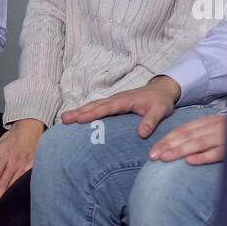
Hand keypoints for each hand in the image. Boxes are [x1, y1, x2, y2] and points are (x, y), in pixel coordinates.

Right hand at [0, 119, 43, 212]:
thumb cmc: (34, 142)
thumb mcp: (38, 157)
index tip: (6, 207)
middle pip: (5, 182)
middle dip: (0, 196)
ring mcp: (5, 154)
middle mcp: (14, 161)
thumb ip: (33, 170)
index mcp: (25, 165)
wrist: (29, 124)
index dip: (10, 196)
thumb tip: (36, 184)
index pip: (15, 184)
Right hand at [60, 76, 181, 137]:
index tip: (79, 119)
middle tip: (64, 119)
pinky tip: (77, 117)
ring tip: (64, 119)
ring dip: (78, 111)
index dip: (92, 113)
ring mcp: (112, 101)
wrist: (162, 90)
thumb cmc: (160, 101)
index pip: (106, 108)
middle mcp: (115, 99)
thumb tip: (141, 134)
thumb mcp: (160, 111)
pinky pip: (96, 107)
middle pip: (94, 106)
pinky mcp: (112, 104)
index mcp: (124, 101)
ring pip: (92, 106)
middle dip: (78, 112)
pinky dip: (85, 111)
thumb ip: (150, 122)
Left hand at [150, 113, 226, 165]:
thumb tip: (174, 146)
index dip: (167, 140)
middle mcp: (215, 126)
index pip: (183, 130)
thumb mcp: (214, 129)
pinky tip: (190, 162)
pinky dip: (203, 157)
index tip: (153, 151)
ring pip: (199, 143)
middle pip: (187, 136)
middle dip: (168, 146)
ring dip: (180, 151)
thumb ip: (198, 134)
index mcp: (209, 121)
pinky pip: (217, 153)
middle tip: (153, 156)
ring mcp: (225, 136)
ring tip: (165, 158)